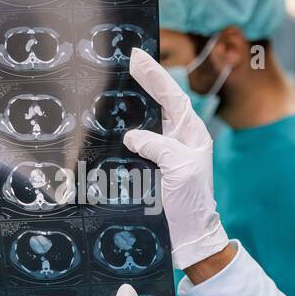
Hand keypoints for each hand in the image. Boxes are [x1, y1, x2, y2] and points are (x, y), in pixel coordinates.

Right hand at [122, 48, 228, 268]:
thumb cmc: (191, 203)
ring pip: (141, 122)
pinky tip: (102, 126)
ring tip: (109, 85)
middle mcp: (175, 139)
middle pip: (156, 103)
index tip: (137, 56)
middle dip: (140, 82)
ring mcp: (160, 154)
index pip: (172, 96)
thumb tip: (132, 136)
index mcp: (191, 133)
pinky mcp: (146, 169)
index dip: (155, 75)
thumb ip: (159, 146)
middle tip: (120, 60)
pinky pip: (130, 146)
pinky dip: (116, 134)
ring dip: (126, 107)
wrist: (186, 239)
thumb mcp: (180, 169)